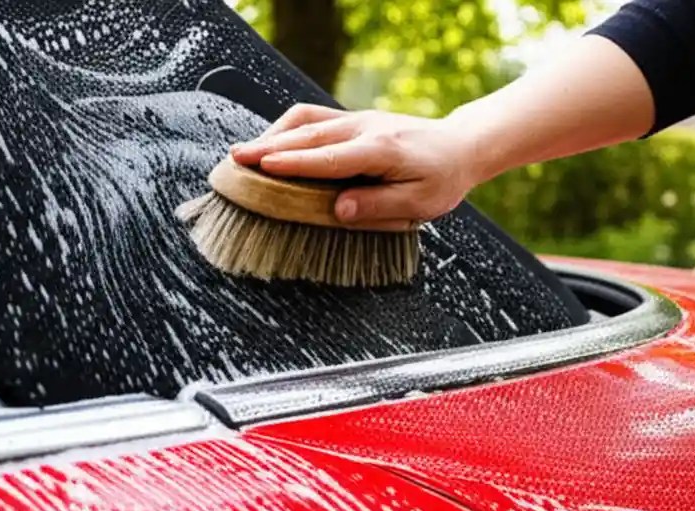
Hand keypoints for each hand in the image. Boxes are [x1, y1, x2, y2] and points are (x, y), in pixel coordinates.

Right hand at [229, 104, 483, 230]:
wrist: (459, 146)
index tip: (262, 166)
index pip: (328, 157)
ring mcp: (356, 120)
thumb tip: (339, 210)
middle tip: (235, 160)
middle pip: (308, 133)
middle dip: (268, 145)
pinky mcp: (352, 120)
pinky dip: (286, 129)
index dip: (293, 162)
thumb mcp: (420, 204)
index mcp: (380, 151)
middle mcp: (364, 129)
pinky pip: (313, 118)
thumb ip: (379, 206)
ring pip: (306, 120)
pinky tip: (271, 143)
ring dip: (272, 134)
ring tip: (244, 153)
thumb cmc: (441, 179)